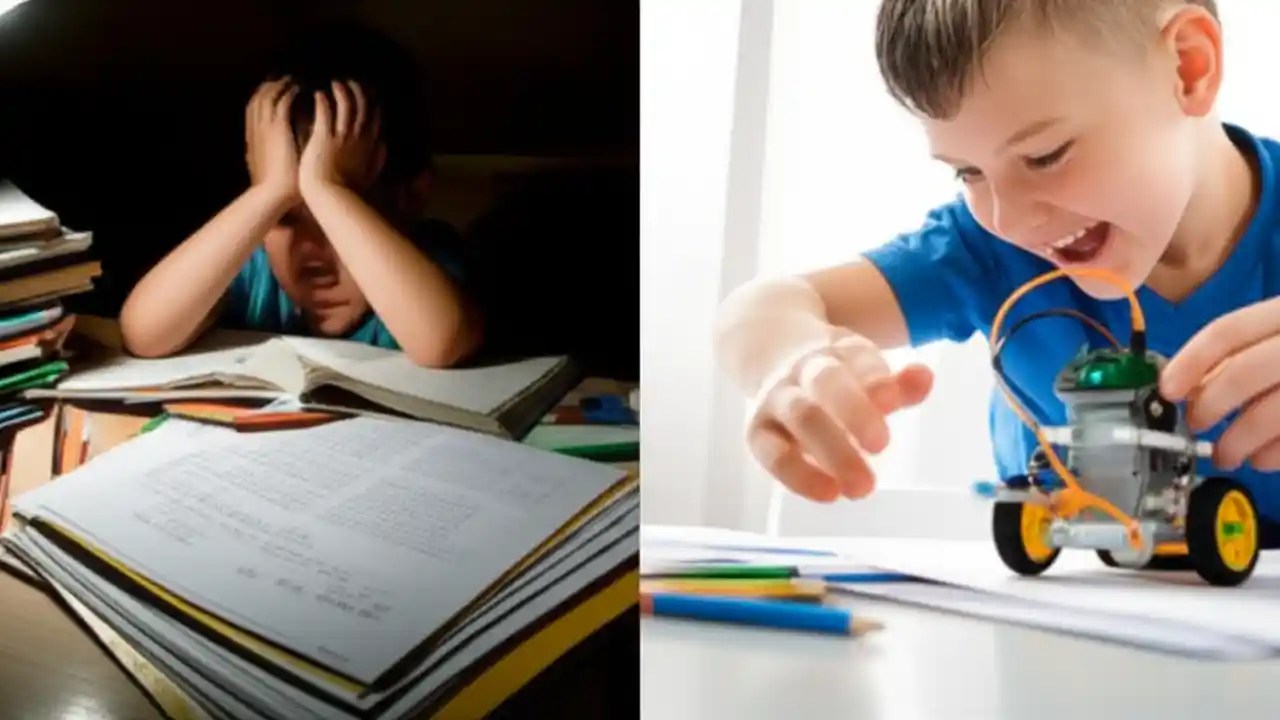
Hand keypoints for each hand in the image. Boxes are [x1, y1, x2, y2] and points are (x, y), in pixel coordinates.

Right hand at [245, 77, 299, 201]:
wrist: (272, 194)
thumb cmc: (274, 189)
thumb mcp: (268, 168)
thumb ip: (272, 156)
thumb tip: (277, 154)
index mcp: (253, 138)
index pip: (254, 110)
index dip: (262, 98)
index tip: (272, 91)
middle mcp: (256, 129)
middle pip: (258, 99)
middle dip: (269, 86)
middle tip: (282, 78)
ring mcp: (265, 127)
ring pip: (268, 96)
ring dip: (280, 85)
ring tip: (292, 79)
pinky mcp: (277, 128)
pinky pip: (282, 101)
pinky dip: (289, 92)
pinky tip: (299, 88)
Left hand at [299, 80, 384, 192]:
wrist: (329, 196)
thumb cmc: (346, 189)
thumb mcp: (369, 174)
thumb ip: (377, 159)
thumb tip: (384, 144)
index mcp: (369, 144)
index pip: (374, 117)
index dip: (372, 102)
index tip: (368, 93)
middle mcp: (358, 137)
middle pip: (362, 106)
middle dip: (358, 91)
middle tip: (350, 82)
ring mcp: (341, 136)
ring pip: (346, 104)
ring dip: (342, 91)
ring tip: (335, 83)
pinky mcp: (324, 137)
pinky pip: (325, 112)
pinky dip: (323, 101)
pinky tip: (319, 94)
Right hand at [747, 331, 933, 501]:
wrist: (767, 350)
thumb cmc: (832, 376)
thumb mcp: (864, 372)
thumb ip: (896, 385)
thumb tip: (925, 377)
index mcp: (836, 350)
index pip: (858, 358)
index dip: (875, 379)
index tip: (892, 402)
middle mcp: (804, 369)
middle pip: (826, 382)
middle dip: (854, 411)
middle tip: (883, 447)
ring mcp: (777, 398)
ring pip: (802, 417)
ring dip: (833, 451)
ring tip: (863, 488)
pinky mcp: (757, 431)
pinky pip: (773, 454)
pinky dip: (799, 476)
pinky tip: (829, 493)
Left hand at [1160, 297, 1279, 470]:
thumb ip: (1247, 350)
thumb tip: (1194, 384)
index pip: (1228, 331)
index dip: (1189, 362)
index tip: (1167, 389)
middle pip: (1245, 372)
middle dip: (1210, 406)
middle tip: (1195, 425)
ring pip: (1272, 412)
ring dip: (1238, 440)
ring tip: (1226, 454)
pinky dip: (1274, 454)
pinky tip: (1263, 460)